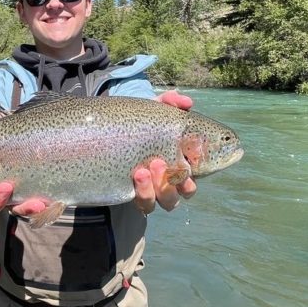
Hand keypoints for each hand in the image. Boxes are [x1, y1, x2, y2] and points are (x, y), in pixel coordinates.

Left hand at [133, 91, 197, 212]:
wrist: (110, 133)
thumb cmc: (140, 123)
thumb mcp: (153, 109)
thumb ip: (169, 102)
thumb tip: (187, 102)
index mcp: (181, 162)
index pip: (197, 173)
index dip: (197, 172)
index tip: (188, 162)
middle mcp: (171, 179)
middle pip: (185, 191)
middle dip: (177, 181)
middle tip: (159, 162)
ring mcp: (155, 189)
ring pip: (169, 201)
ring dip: (160, 188)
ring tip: (143, 171)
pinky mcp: (137, 195)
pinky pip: (146, 204)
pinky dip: (144, 193)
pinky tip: (136, 175)